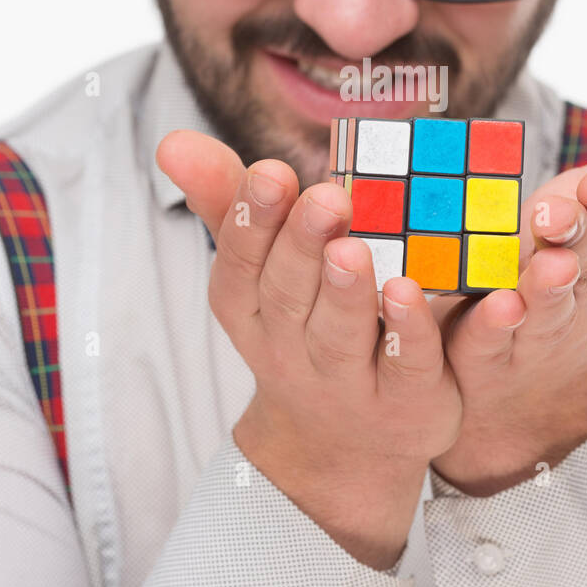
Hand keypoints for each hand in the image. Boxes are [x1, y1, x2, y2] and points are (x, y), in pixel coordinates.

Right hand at [156, 131, 460, 567]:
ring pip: (343, 336)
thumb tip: (172, 142)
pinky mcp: (406, 400)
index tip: (270, 173)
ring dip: (348, 294)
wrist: (343, 444)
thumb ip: (229, 203)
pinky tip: (415, 293)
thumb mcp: (261, 268)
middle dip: (303, 246)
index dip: (253, 222)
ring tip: (353, 250)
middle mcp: (293, 349)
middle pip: (290, 297)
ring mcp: (349, 380)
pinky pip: (409, 365)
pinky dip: (413, 330)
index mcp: (253, 310)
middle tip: (326, 197)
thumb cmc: (301, 326)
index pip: (242, 266)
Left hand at [431, 94, 586, 495]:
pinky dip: (490, 326)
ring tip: (542, 265)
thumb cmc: (584, 257)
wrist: (537, 365)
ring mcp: (540, 332)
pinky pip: (488, 343)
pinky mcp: (489, 355)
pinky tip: (491, 306)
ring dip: (544, 289)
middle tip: (555, 212)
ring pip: (547, 311)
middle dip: (576, 237)